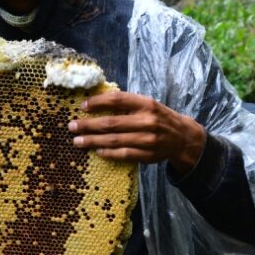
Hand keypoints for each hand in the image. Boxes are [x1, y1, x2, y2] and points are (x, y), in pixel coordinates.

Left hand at [67, 91, 205, 173]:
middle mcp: (147, 121)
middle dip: (88, 125)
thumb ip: (127, 104)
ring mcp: (147, 140)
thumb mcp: (147, 105)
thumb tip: (96, 102)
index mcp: (146, 104)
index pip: (118, 100)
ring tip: (77, 141)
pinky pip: (123, 154)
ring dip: (92, 141)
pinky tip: (96, 151)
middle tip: (72, 126)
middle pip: (111, 123)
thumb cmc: (159, 117)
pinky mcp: (147, 155)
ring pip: (114, 140)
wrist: (183, 137)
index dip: (98, 102)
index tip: (83, 106)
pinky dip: (108, 153)